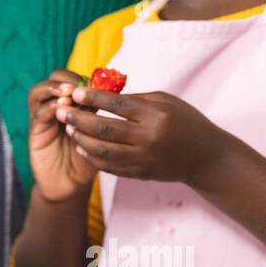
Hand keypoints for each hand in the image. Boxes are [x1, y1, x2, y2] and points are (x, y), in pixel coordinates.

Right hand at [28, 70, 97, 202]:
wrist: (71, 184)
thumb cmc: (88, 157)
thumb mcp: (98, 132)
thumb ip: (97, 112)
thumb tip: (106, 90)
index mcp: (71, 103)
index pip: (72, 77)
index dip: (83, 77)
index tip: (97, 85)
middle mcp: (54, 107)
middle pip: (53, 78)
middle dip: (67, 78)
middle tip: (80, 87)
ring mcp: (42, 118)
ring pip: (39, 91)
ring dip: (54, 88)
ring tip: (68, 93)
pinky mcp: (35, 133)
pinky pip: (38, 114)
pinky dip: (49, 108)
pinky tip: (62, 110)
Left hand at [58, 87, 233, 186]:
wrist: (204, 156)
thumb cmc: (184, 121)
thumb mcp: (165, 102)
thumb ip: (135, 99)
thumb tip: (102, 94)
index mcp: (155, 115)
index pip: (117, 104)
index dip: (93, 98)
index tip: (75, 92)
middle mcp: (148, 137)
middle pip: (104, 128)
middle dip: (79, 119)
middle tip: (61, 111)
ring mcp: (142, 158)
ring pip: (102, 150)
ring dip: (81, 139)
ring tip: (69, 129)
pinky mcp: (138, 173)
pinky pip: (108, 166)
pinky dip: (92, 156)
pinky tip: (82, 147)